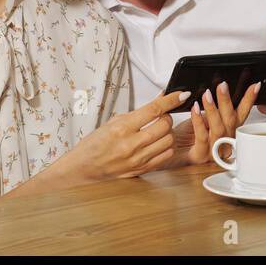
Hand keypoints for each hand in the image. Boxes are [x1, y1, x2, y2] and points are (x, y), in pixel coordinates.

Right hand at [62, 90, 188, 181]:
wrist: (83, 168)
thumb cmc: (95, 144)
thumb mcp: (112, 121)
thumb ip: (138, 113)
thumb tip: (159, 99)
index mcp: (121, 128)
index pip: (153, 109)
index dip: (171, 100)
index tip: (181, 94)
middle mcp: (131, 144)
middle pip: (165, 125)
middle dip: (167, 117)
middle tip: (161, 116)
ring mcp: (138, 159)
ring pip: (169, 140)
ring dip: (168, 132)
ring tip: (158, 131)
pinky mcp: (142, 170)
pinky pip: (166, 155)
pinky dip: (166, 146)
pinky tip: (158, 143)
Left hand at [175, 80, 260, 164]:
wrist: (167, 152)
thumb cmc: (184, 136)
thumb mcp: (202, 116)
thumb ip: (212, 107)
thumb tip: (216, 87)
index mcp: (227, 132)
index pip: (242, 115)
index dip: (249, 101)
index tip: (254, 86)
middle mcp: (224, 143)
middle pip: (230, 121)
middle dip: (227, 101)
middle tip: (222, 86)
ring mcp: (213, 151)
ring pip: (218, 129)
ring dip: (213, 110)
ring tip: (207, 95)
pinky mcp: (200, 156)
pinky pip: (202, 137)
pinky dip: (199, 121)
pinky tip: (195, 109)